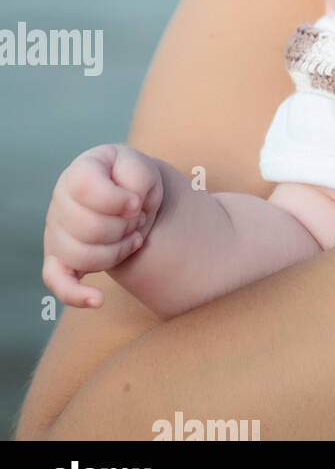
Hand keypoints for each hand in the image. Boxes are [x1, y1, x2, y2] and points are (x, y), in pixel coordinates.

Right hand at [42, 144, 165, 306]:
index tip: (137, 203)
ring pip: (81, 255)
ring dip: (117, 250)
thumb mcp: (145, 169)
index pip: (85, 188)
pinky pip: (58, 282)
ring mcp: (56, 231)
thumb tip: (130, 206)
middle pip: (88, 227)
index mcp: (80, 171)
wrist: (134, 198)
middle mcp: (60, 201)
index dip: (118, 200)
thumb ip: (138, 178)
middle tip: (138, 219)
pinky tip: (99, 299)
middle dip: (124, 227)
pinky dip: (77, 294)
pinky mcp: (59, 259)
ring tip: (133, 236)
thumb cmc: (136, 182)